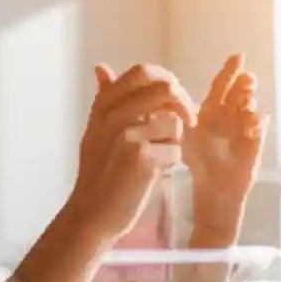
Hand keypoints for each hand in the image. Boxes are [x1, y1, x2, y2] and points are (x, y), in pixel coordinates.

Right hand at [61, 63, 196, 246]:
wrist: (92, 214)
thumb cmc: (99, 174)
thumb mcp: (96, 132)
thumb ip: (105, 99)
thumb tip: (101, 67)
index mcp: (105, 106)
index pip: (143, 71)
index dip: (167, 81)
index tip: (174, 101)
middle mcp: (113, 115)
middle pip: (165, 88)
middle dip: (184, 103)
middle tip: (188, 123)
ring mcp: (126, 135)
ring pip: (175, 122)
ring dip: (175, 141)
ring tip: (156, 159)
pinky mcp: (141, 157)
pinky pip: (176, 149)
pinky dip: (171, 164)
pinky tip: (153, 176)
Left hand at [183, 54, 268, 246]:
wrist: (212, 192)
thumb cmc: (196, 163)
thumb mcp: (179, 137)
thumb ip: (164, 115)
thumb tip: (144, 94)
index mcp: (213, 111)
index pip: (222, 86)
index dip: (230, 70)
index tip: (237, 56)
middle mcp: (231, 117)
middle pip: (240, 92)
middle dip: (244, 82)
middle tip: (245, 76)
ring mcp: (244, 129)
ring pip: (251, 107)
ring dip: (250, 100)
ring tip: (247, 97)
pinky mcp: (255, 145)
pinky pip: (260, 129)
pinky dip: (258, 123)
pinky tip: (255, 122)